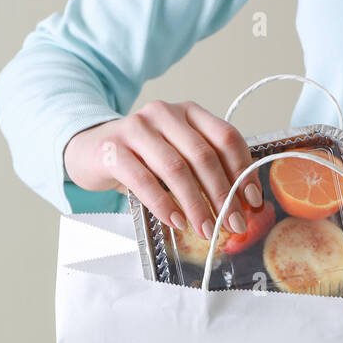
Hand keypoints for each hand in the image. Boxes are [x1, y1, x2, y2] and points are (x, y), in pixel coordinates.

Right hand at [63, 101, 262, 238]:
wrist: (90, 150)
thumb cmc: (141, 159)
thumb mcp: (176, 157)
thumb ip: (204, 172)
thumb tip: (241, 207)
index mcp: (188, 112)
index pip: (225, 137)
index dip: (243, 170)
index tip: (253, 202)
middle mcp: (165, 113)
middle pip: (203, 155)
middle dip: (223, 195)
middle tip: (234, 225)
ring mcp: (137, 128)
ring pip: (176, 168)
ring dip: (196, 204)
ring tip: (206, 230)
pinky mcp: (113, 148)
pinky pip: (143, 179)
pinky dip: (162, 203)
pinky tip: (175, 221)